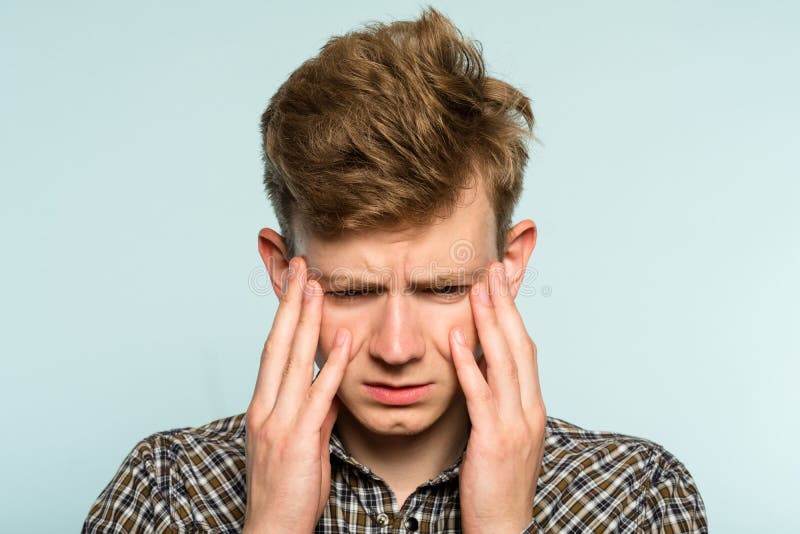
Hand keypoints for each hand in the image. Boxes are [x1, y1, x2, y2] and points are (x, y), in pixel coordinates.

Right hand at [243, 256, 352, 532]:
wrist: (274, 528)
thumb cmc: (289, 489)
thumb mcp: (302, 443)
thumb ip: (315, 412)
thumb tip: (330, 388)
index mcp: (264, 406)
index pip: (274, 349)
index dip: (285, 315)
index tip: (296, 286)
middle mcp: (266, 406)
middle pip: (278, 343)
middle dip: (290, 303)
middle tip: (301, 267)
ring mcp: (279, 420)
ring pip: (292, 360)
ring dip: (306, 320)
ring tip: (316, 285)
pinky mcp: (297, 438)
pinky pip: (317, 394)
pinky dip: (331, 365)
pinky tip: (341, 339)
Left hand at [450, 262, 545, 533]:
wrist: (505, 526)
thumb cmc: (499, 483)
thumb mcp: (505, 435)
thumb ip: (498, 401)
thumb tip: (482, 369)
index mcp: (532, 407)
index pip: (525, 349)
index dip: (512, 314)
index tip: (499, 284)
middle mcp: (529, 409)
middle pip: (519, 345)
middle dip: (505, 304)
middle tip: (491, 269)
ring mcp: (515, 424)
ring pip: (505, 361)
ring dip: (490, 321)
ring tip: (477, 288)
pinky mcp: (494, 439)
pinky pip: (481, 393)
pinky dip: (470, 362)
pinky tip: (458, 337)